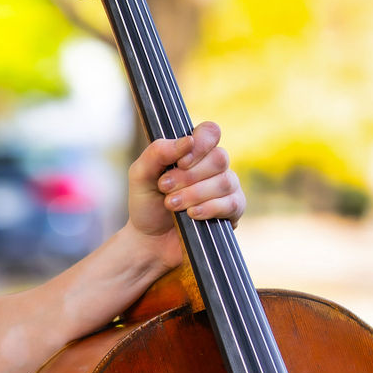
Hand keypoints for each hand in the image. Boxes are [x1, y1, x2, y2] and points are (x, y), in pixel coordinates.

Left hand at [125, 121, 244, 266]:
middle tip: (165, 188)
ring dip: (194, 194)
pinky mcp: (232, 211)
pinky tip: (192, 215)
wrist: (150, 240)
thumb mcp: (140, 175)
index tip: (179, 162)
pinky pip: (232, 203)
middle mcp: (213, 166)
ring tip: (171, 204)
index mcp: (193, 151)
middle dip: (189, 176)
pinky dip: (209, 208)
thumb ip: (157, 152)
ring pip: (225, 181)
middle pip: (219, 158)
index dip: (200, 144)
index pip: (210, 132)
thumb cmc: (146, 204)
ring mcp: (226, 188)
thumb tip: (188, 141)